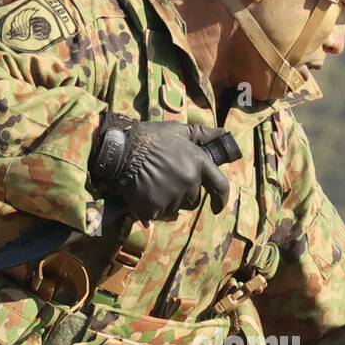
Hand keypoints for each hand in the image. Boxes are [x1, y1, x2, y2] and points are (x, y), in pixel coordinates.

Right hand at [90, 115, 231, 221]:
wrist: (121, 149)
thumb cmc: (150, 137)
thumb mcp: (178, 130)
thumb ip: (202, 134)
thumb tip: (223, 133)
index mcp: (198, 162)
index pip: (220, 186)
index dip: (221, 199)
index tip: (218, 207)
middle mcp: (190, 180)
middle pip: (194, 199)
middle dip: (184, 194)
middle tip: (167, 182)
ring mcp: (173, 196)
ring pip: (176, 207)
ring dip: (168, 200)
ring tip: (153, 185)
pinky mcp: (156, 208)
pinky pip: (159, 213)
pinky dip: (152, 207)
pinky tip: (143, 194)